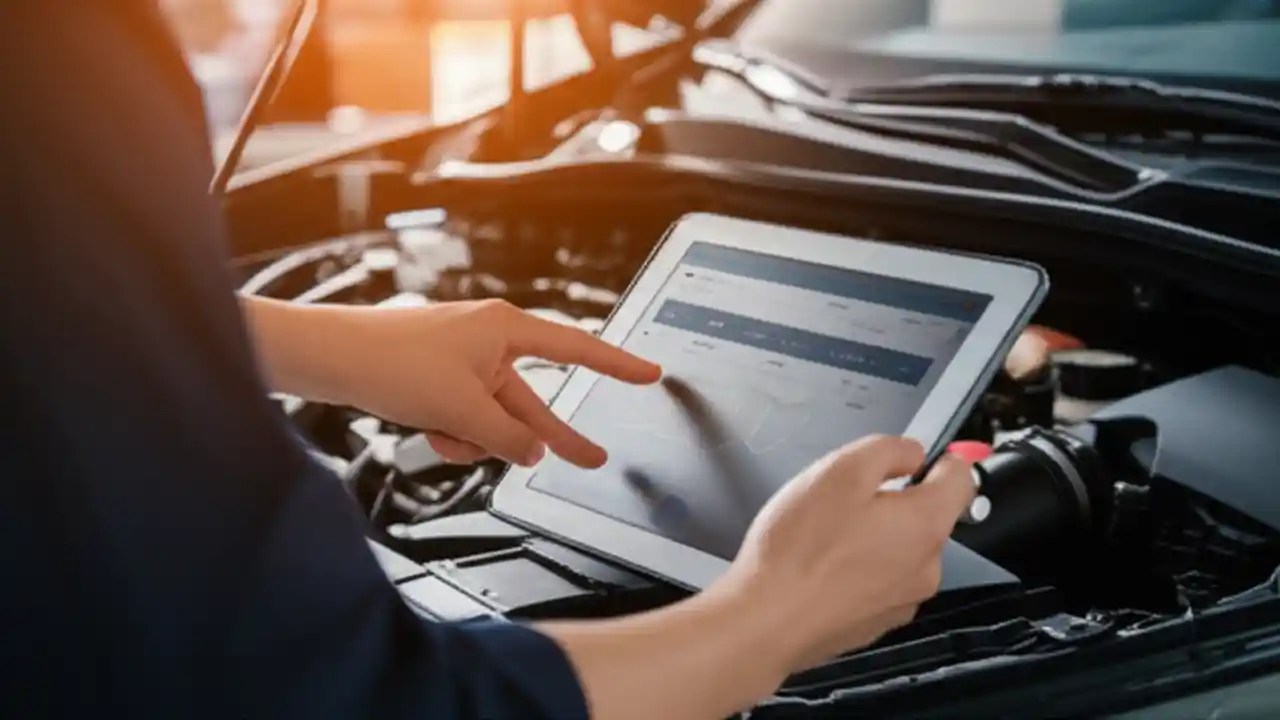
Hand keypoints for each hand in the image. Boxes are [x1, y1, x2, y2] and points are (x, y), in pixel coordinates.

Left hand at [336, 300, 661, 467]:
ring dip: (476, 438)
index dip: (617, 364)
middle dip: (546, 435)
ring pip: (493, 418)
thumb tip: (533, 453)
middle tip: (592, 458)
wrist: (332, 358)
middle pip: (531, 400)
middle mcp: (489, 342)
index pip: (576, 348)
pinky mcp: (442, 379)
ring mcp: (465, 362)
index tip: (648, 373)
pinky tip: (431, 432)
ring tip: (447, 434)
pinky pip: (467, 419)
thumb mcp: (463, 410)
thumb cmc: (392, 361)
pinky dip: (453, 433)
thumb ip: (508, 437)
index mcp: (505, 330)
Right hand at [717, 435, 975, 672]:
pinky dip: (855, 570)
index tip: (903, 460)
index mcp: (927, 524)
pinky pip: (876, 582)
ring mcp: (902, 601)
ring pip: (897, 550)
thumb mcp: (840, 470)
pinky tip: (818, 569)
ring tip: (821, 539)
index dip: (936, 458)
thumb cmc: (799, 546)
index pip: (962, 478)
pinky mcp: (876, 623)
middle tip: (838, 502)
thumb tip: (913, 454)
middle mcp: (927, 568)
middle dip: (889, 502)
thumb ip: (888, 450)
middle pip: (924, 516)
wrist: (766, 621)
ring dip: (870, 538)